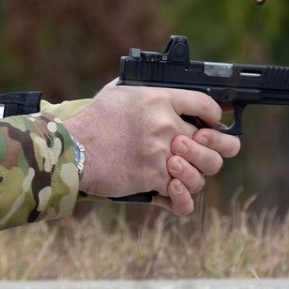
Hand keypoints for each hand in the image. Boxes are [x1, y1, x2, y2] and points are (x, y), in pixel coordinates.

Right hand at [64, 81, 240, 215]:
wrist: (73, 149)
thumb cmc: (92, 121)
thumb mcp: (118, 92)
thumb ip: (143, 90)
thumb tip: (157, 91)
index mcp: (160, 99)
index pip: (206, 104)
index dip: (215, 115)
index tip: (213, 122)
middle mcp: (166, 125)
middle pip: (214, 141)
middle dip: (215, 149)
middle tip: (203, 151)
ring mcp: (162, 153)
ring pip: (204, 170)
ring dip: (196, 173)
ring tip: (179, 171)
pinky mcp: (153, 178)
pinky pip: (182, 194)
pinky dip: (182, 198)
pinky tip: (176, 193)